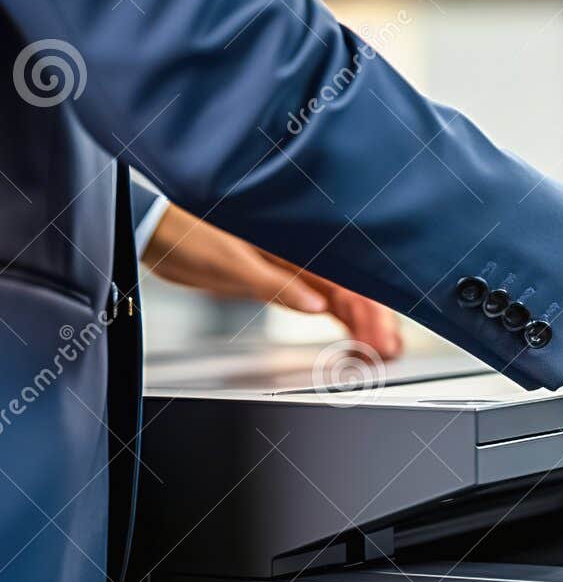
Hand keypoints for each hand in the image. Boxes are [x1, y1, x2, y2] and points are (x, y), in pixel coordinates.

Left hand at [141, 204, 402, 357]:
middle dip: (375, 321)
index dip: (370, 308)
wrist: (154, 229)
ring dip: (361, 325)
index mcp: (295, 244)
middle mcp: (299, 255)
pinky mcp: (280, 279)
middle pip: (352, 290)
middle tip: (388, 352)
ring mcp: (292, 268)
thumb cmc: (184, 230)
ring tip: (378, 352)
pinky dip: (339, 320)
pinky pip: (321, 301)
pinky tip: (351, 336)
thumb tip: (316, 305)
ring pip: (341, 298)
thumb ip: (274, 283)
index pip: (347, 278)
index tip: (382, 336)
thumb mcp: (229, 261)